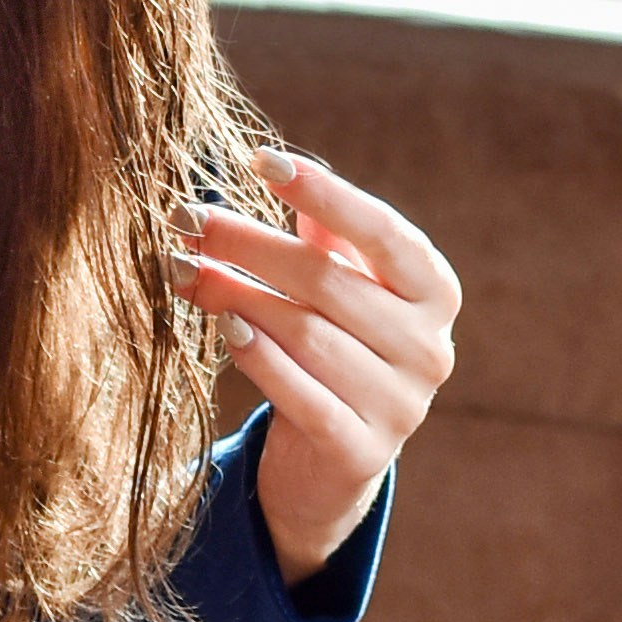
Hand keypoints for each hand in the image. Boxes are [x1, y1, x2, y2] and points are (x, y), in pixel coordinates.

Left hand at [185, 147, 462, 584]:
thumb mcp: (342, 290)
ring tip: (186, 271)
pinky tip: (225, 328)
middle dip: (250, 245)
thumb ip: (325, 239)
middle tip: (186, 219)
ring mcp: (401, 405)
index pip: (382, 232)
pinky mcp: (361, 453)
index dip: (325, 193)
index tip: (261, 160)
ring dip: (237, 296)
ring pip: (307, 335)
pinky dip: (259, 358)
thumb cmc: (337, 350)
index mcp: (435, 294)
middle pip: (327, 282)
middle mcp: (430, 349)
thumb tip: (280, 171)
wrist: (336, 462)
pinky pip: (301, 394)